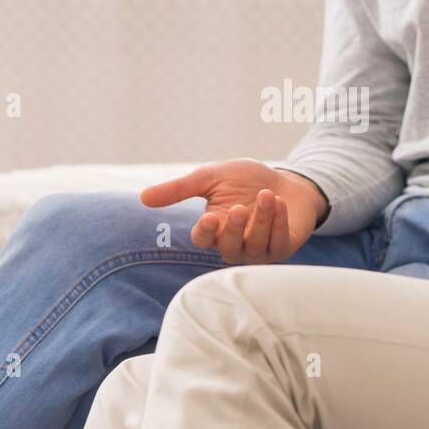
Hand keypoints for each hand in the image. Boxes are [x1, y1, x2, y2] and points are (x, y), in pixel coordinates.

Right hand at [140, 159, 325, 264]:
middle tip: (237, 208)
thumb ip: (179, 188)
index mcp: (214, 230)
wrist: (286, 180)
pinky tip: (279, 203)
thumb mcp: (211, 177)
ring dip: (261, 220)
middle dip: (233, 229)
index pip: (203, 240)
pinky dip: (278, 223)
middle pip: (228, 248)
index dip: (205, 232)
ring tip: (266, 196)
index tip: (208, 217)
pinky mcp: (282, 248)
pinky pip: (278, 243)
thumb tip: (142, 198)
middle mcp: (235, 245)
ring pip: (255, 246)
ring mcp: (259, 250)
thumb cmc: (246, 181)